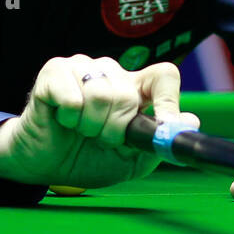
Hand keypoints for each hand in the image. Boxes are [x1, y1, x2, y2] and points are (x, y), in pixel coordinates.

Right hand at [0, 57, 198, 188]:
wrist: (43, 165)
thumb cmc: (86, 158)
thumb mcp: (129, 162)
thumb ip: (158, 142)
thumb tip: (190, 121)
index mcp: (134, 90)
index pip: (164, 76)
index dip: (168, 99)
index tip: (162, 125)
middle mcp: (112, 74)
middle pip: (127, 94)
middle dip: (113, 129)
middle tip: (98, 138)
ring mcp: (83, 68)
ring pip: (101, 94)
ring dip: (89, 125)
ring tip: (78, 129)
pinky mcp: (55, 71)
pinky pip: (72, 96)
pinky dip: (68, 117)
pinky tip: (62, 119)